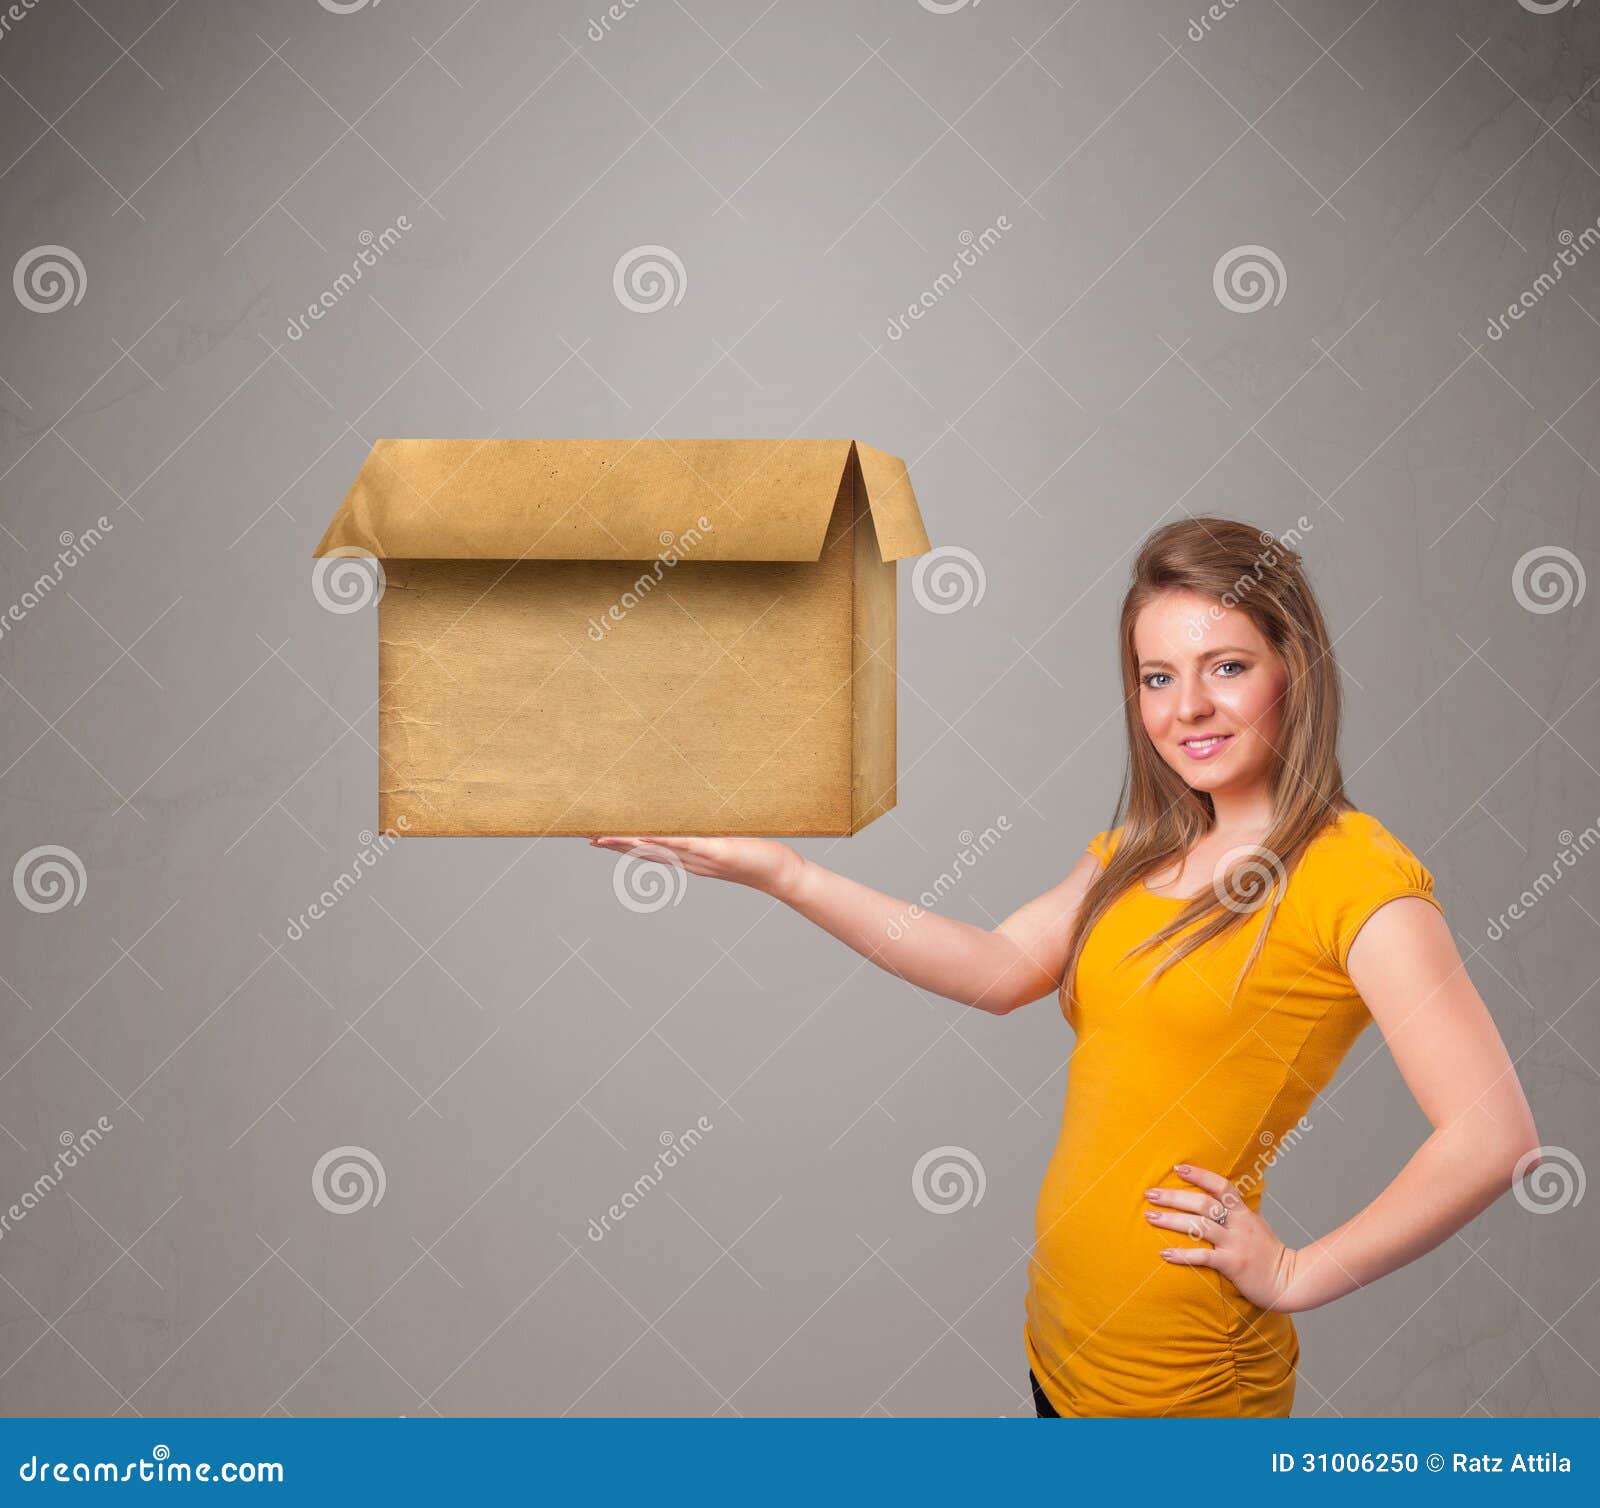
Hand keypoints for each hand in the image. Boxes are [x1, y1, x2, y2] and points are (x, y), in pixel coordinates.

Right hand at [588, 835, 804, 897]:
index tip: (596, 836)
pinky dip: (663, 841)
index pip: (647, 849)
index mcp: (688, 855)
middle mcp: (689, 859)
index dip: (621, 843)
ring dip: (629, 843)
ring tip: (603, 838)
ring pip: (657, 849)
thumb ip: (708, 828)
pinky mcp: (717, 851)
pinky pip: (685, 845)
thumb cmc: (756, 852)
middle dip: (614, 844)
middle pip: (644, 851)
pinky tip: (643, 835)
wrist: (780, 872)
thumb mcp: (726, 837)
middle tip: (587, 838)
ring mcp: (700, 856)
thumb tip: (694, 812)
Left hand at [1145, 1162, 1302, 1312]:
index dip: (1200, 1175)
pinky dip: (1183, 1254)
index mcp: (1244, 1213)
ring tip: (1150, 1217)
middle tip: (1150, 1194)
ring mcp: (1236, 1244)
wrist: (1289, 1281)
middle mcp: (1239, 1224)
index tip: (1177, 1168)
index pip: (1221, 1186)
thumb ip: (1240, 1209)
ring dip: (1172, 1221)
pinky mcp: (1233, 1264)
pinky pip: (1204, 1257)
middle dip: (1175, 1197)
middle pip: (1204, 1203)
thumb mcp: (1257, 1224)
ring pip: (1201, 1226)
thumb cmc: (1269, 1252)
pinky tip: (1165, 1253)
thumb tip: (1225, 1194)